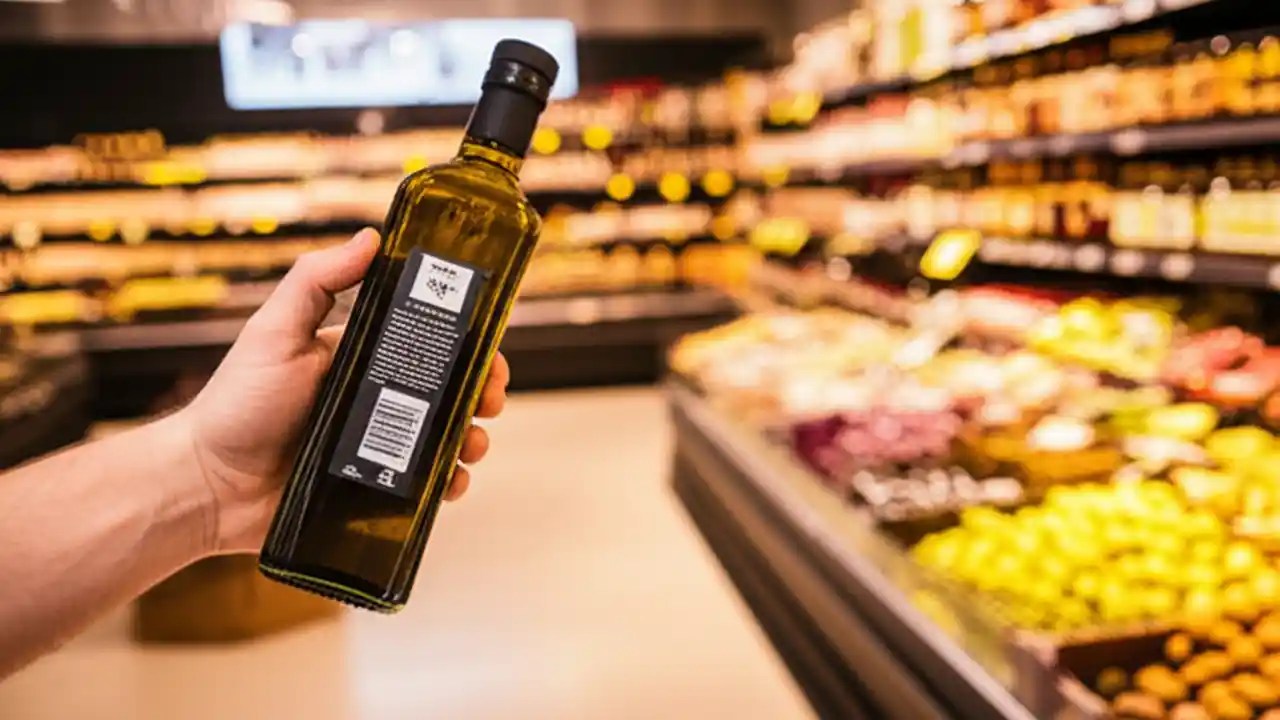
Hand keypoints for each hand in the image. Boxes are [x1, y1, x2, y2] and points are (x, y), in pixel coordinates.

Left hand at [180, 228, 508, 552]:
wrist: (207, 485)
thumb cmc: (236, 404)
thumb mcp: (275, 332)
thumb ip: (317, 281)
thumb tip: (370, 237)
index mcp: (360, 357)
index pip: (428, 340)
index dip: (466, 342)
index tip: (486, 347)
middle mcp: (376, 400)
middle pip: (449, 390)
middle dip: (481, 391)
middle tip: (489, 399)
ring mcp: (378, 445)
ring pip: (446, 438)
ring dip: (473, 438)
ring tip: (472, 443)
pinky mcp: (375, 488)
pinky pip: (425, 485)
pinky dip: (450, 483)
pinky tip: (452, 480)